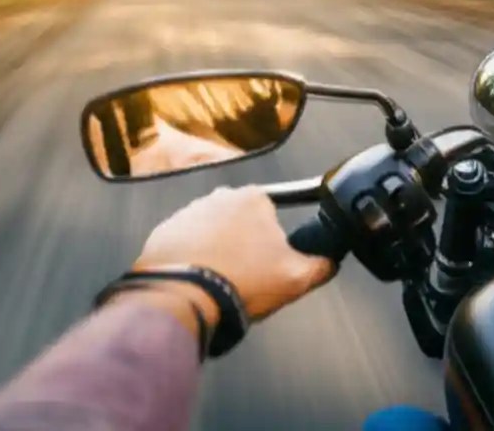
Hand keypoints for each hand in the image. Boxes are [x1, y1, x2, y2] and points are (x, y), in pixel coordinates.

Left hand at [131, 186, 336, 322]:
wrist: (183, 298)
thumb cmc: (242, 282)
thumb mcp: (297, 278)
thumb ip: (322, 264)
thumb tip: (330, 261)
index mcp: (253, 198)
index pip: (272, 216)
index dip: (274, 244)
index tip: (269, 265)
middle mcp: (218, 196)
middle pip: (240, 222)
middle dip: (244, 244)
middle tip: (246, 276)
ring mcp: (186, 212)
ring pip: (211, 232)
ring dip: (217, 251)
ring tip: (220, 281)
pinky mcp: (163, 232)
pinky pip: (184, 244)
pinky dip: (191, 259)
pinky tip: (197, 281)